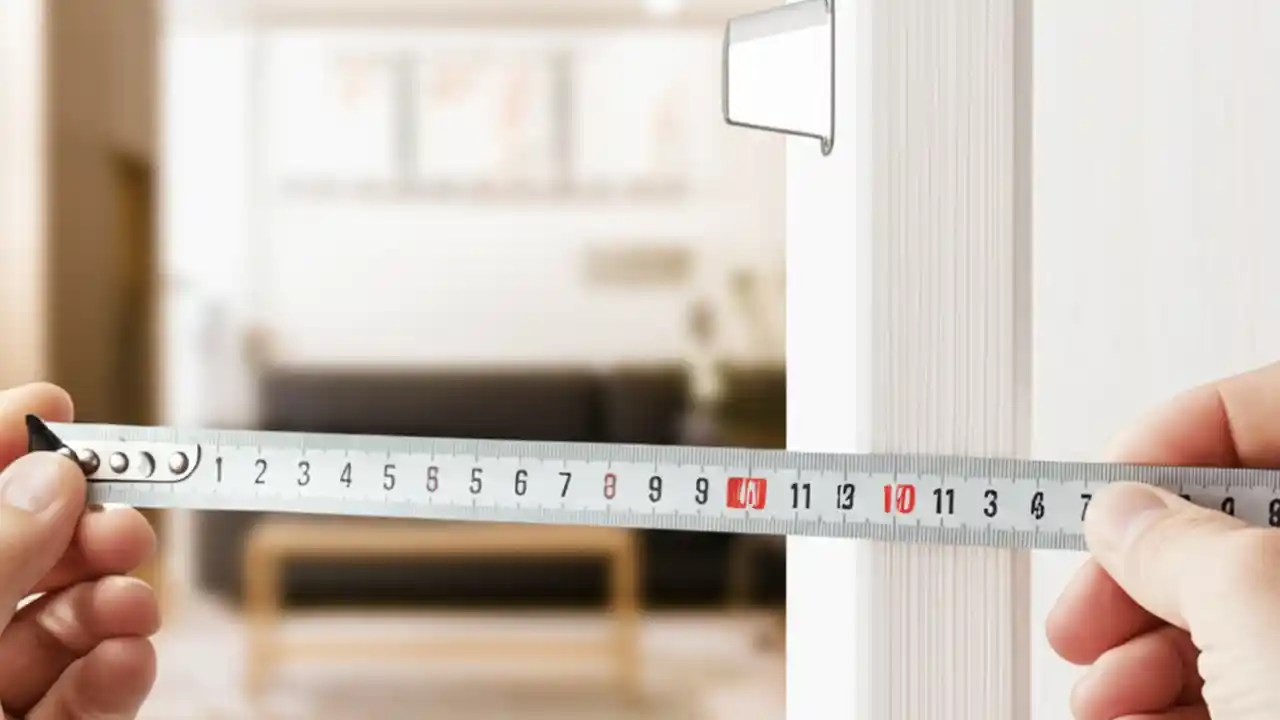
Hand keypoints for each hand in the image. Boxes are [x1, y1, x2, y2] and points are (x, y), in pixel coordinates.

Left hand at [0, 383, 158, 718]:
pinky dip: (115, 675)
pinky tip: (129, 659)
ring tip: (136, 607)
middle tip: (128, 528)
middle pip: (18, 555)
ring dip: (112, 607)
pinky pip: (80, 697)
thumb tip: (52, 475)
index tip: (56, 406)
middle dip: (82, 534)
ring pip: (57, 627)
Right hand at [1047, 362, 1279, 719]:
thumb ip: (1184, 542)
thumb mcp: (1264, 613)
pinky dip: (1171, 703)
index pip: (1279, 410)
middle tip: (1087, 603)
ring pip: (1236, 617)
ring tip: (1098, 693)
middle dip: (1145, 571)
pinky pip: (1244, 682)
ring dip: (1143, 652)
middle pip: (1246, 526)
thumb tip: (1128, 512)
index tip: (1110, 484)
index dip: (1187, 434)